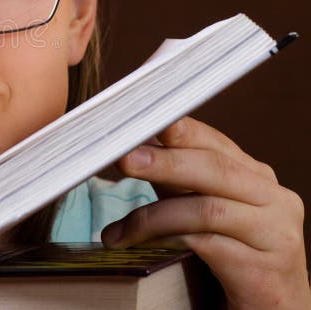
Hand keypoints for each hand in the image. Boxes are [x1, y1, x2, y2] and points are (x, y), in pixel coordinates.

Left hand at [102, 116, 309, 309]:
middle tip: (124, 159)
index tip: (141, 123)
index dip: (178, 130)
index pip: (214, 142)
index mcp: (257, 177)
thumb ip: (177, 178)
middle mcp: (274, 199)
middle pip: (214, 169)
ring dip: (153, 216)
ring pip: (208, 210)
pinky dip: (167, 242)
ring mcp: (275, 234)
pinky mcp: (264, 270)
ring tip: (117, 231)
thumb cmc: (233, 255)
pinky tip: (138, 247)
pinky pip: (208, 246)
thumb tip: (131, 147)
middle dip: (164, 162)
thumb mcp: (203, 208)